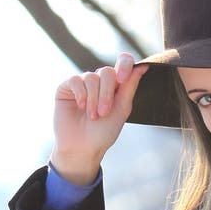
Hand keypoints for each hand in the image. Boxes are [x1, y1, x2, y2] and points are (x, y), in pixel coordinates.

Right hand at [51, 53, 148, 183]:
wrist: (83, 147)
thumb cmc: (104, 132)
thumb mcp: (122, 110)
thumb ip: (130, 87)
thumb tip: (143, 66)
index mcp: (116, 86)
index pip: (123, 62)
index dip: (124, 65)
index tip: (123, 79)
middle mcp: (100, 82)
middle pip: (107, 72)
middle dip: (107, 94)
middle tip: (104, 113)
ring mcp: (83, 83)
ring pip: (91, 77)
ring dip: (94, 99)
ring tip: (93, 116)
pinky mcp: (67, 87)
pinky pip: (76, 80)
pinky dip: (81, 94)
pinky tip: (81, 107)